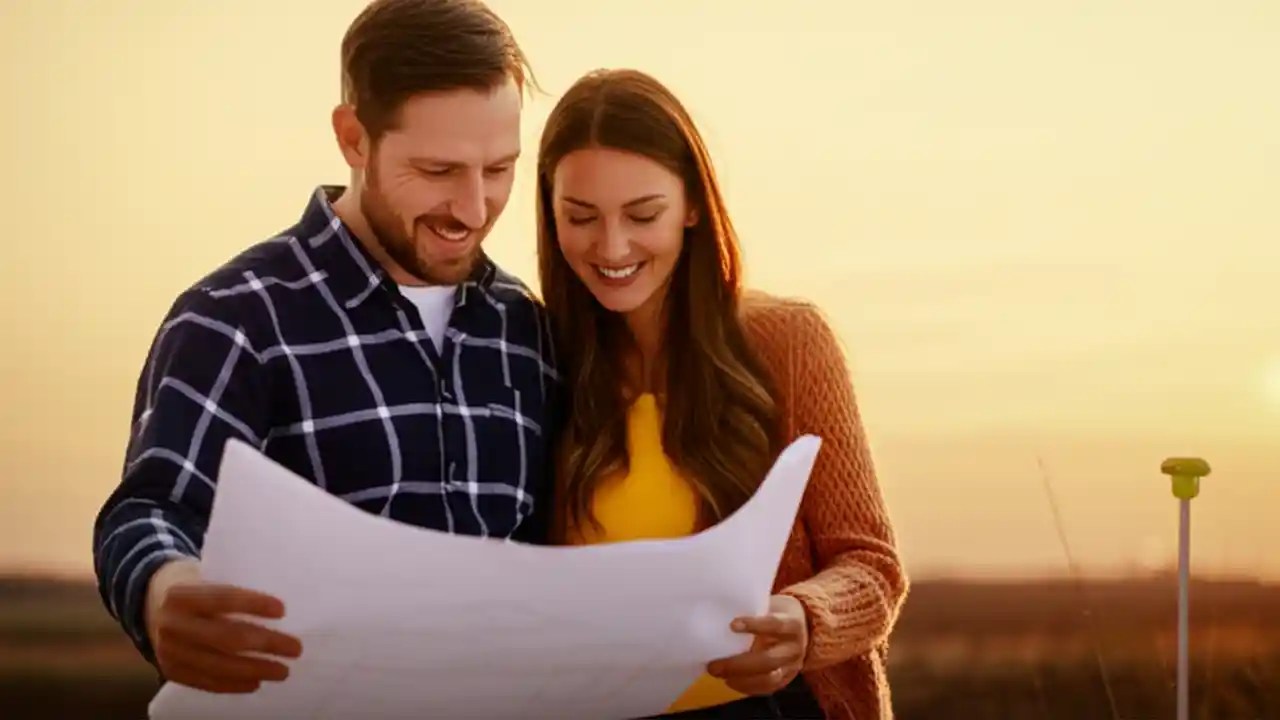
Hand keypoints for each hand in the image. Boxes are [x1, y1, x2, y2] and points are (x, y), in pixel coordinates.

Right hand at [145, 558, 302, 692]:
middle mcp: (172, 623)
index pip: (222, 598)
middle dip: (265, 644)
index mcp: (181, 594)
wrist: (149, 600)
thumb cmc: (192, 584)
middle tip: (295, 648)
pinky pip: (206, 682)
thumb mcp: (205, 574)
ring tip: (282, 670)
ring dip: (255, 670)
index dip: (253, 604)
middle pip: (226, 637)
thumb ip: (230, 588)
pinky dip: (234, 684)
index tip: (283, 610)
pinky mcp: (170, 670)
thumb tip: (280, 607)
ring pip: (218, 665)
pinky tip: (256, 682)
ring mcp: (169, 651)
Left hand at [706, 594, 807, 695]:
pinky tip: (729, 680)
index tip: (732, 625)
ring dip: (740, 679)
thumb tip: (719, 615)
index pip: (775, 624)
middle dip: (738, 665)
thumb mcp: (770, 605)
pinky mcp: (787, 679)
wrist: (805, 625)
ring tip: (718, 674)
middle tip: (714, 666)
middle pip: (768, 660)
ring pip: (769, 679)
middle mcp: (794, 647)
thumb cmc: (778, 611)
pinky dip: (746, 687)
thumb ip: (752, 611)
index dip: (754, 625)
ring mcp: (792, 666)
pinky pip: (767, 689)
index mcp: (792, 623)